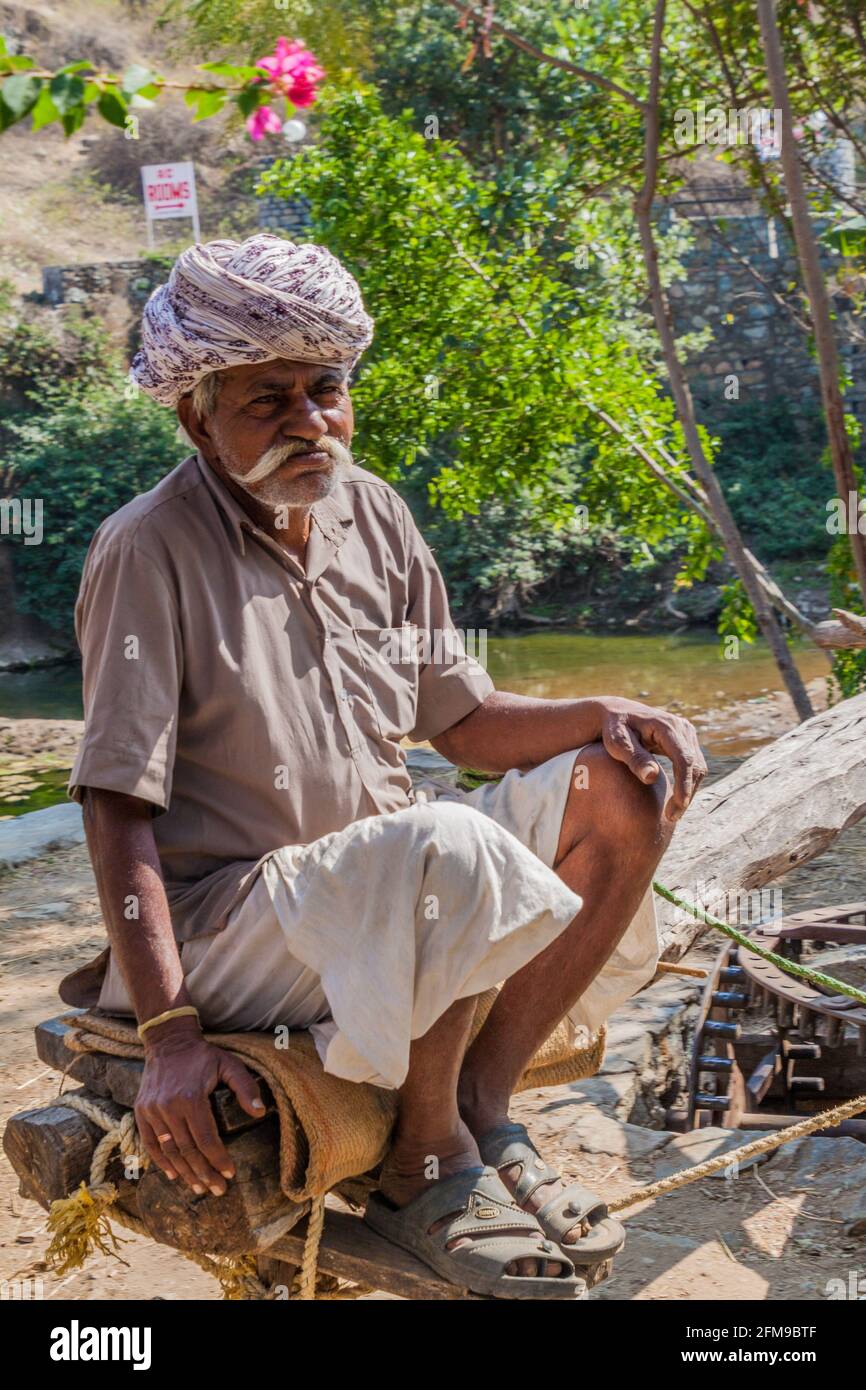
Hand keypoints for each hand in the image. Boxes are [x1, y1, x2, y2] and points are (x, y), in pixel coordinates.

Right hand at [135, 1020, 264, 1194]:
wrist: (168, 1041)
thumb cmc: (202, 1055)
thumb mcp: (229, 1064)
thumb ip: (245, 1087)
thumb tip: (260, 1112)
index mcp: (191, 1098)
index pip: (206, 1139)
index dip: (218, 1159)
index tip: (230, 1174)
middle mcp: (169, 1108)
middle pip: (188, 1150)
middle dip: (204, 1173)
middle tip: (217, 1190)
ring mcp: (152, 1111)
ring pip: (169, 1151)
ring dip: (185, 1173)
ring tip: (199, 1188)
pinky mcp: (141, 1111)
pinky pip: (150, 1143)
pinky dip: (161, 1162)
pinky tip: (174, 1175)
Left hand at [596, 697, 706, 821]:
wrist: (616, 714)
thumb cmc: (613, 730)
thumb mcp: (617, 743)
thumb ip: (633, 758)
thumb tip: (651, 777)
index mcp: (666, 726)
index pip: (684, 759)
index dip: (683, 784)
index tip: (678, 807)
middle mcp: (682, 727)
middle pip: (695, 765)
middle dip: (687, 793)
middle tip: (672, 817)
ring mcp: (687, 732)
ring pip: (698, 767)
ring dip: (689, 790)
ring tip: (673, 812)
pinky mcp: (687, 740)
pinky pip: (694, 765)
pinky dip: (687, 783)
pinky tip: (675, 799)